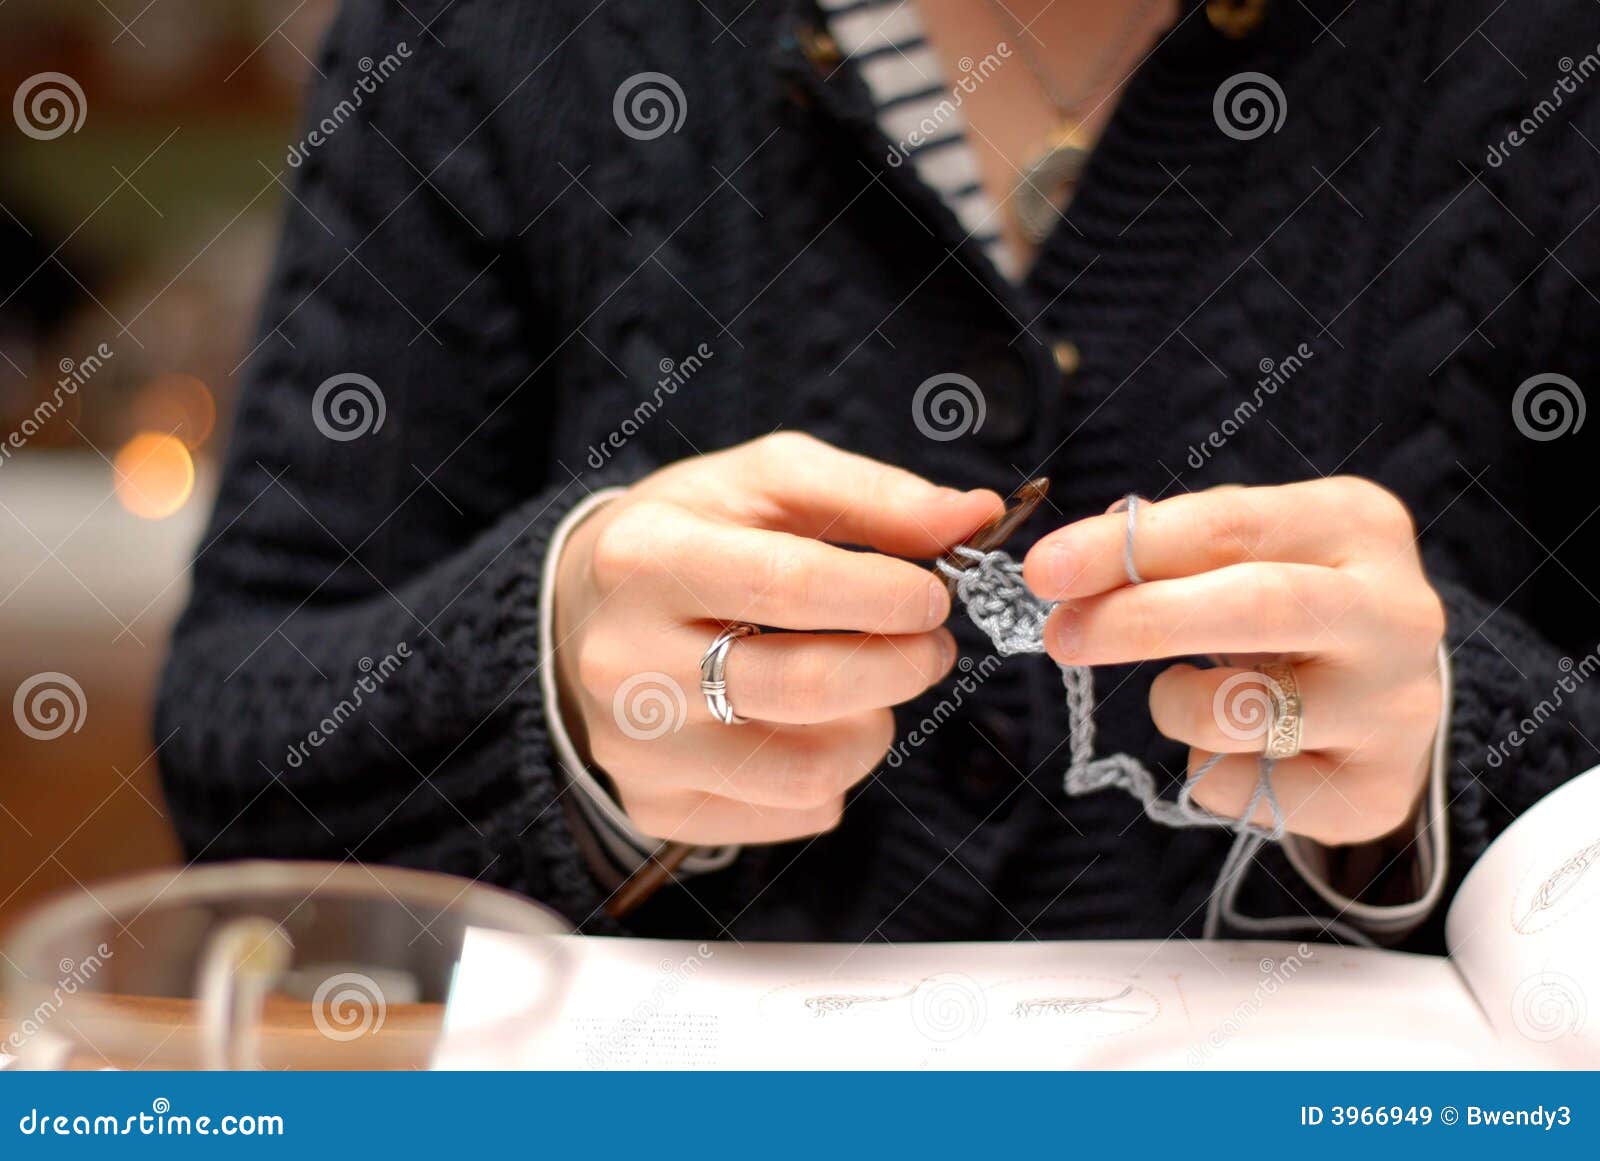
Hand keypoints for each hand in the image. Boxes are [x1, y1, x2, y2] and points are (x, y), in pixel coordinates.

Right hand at [553, 433, 1002, 844]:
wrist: (584, 612)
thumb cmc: (692, 535)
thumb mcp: (765, 483)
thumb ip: (872, 495)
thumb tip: (973, 517)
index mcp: (645, 557)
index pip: (790, 585)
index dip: (886, 594)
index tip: (935, 594)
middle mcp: (624, 660)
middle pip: (805, 686)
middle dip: (902, 664)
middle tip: (929, 644)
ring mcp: (636, 745)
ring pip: (806, 769)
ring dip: (874, 727)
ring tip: (874, 685)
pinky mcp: (655, 804)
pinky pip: (790, 813)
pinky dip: (834, 774)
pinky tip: (818, 727)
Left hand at [1023, 478, 1445, 845]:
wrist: (1390, 698)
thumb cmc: (1291, 608)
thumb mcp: (1248, 553)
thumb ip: (1171, 549)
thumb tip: (1072, 568)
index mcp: (1356, 525)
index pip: (1228, 525)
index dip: (1126, 548)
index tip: (1045, 570)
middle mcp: (1394, 612)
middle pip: (1253, 606)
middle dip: (1138, 621)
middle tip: (1060, 635)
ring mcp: (1394, 706)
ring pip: (1238, 712)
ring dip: (1173, 703)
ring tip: (1176, 692)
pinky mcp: (1374, 789)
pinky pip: (1244, 789)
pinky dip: (1206, 770)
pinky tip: (1235, 747)